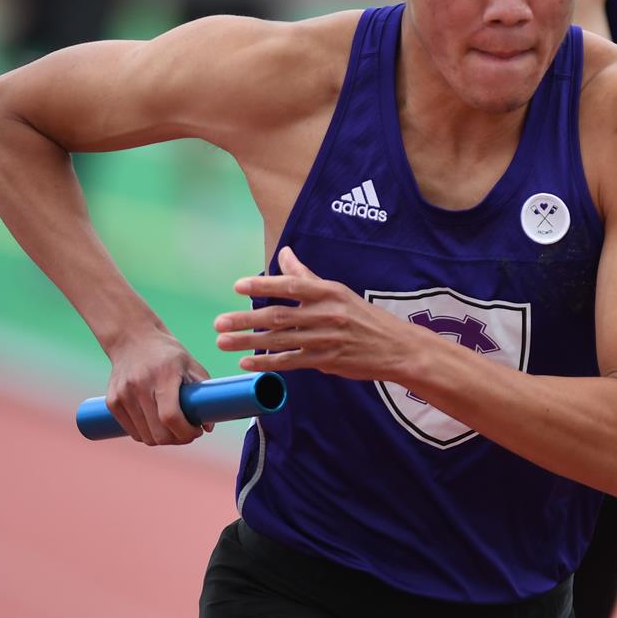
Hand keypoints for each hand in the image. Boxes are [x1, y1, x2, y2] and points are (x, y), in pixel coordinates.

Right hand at [102, 330, 210, 445]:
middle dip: (178, 439)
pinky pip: (132, 432)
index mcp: (163, 375)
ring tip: (173, 429)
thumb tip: (208, 427)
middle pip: (158, 433)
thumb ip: (203, 393)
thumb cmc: (168, 354)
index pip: (171, 417)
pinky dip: (147, 435)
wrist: (132, 338)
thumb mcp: (191, 365)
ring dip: (163, 440)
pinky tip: (157, 425)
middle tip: (187, 433)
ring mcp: (123, 395)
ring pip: (145, 437)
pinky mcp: (112, 402)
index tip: (197, 431)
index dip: (186, 432)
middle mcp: (139, 386)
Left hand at [216, 246, 407, 378]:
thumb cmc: (365, 318)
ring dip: (248, 341)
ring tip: (223, 341)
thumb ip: (307, 277)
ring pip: (280, 340)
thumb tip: (284, 254)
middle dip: (245, 319)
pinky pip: (291, 362)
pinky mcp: (326, 360)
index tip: (238, 286)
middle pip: (279, 316)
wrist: (397, 348)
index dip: (263, 285)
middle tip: (219, 322)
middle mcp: (326, 314)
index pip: (291, 285)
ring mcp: (326, 339)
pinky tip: (247, 363)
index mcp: (329, 292)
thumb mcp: (339, 292)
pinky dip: (267, 363)